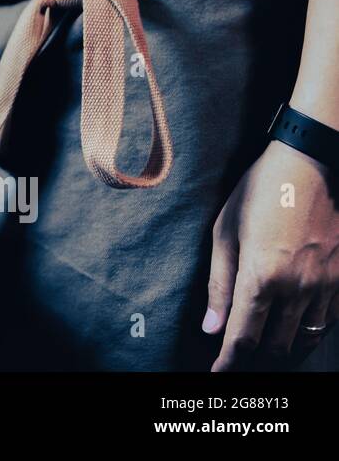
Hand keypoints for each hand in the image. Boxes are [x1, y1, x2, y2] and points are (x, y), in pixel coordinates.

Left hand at [204, 140, 338, 369]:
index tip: (218, 373)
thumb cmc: (260, 192)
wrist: (313, 164)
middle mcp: (298, 289)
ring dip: (282, 346)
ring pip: (304, 338)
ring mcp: (326, 286)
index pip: (244, 337)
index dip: (229, 362)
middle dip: (255, 355)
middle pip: (276, 345)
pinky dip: (309, 331)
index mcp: (262, 277)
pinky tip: (295, 325)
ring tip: (264, 345)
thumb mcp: (225, 233)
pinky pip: (327, 321)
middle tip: (238, 354)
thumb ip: (219, 284)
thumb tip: (211, 327)